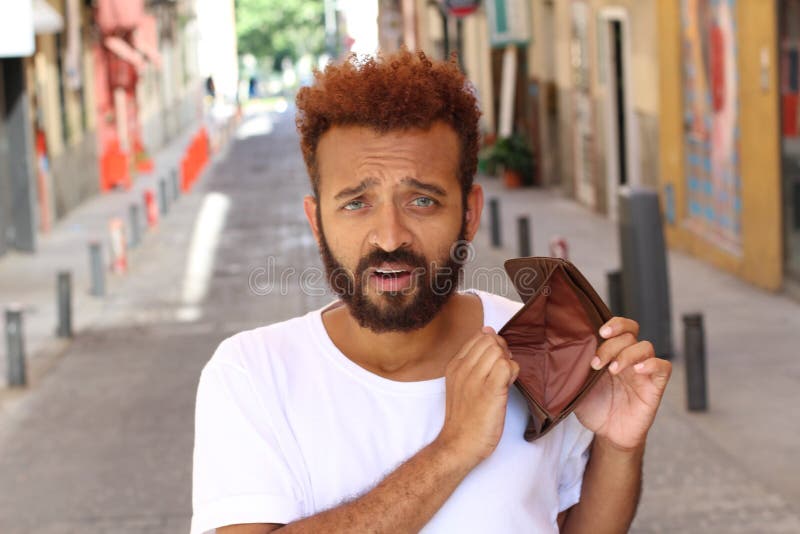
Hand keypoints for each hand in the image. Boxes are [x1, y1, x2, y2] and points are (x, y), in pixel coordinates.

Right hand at [435, 326, 519, 468]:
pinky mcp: (490, 390)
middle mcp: (463, 368)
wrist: (460, 443)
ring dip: (508, 364)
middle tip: (502, 373)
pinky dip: (512, 374)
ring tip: (503, 382)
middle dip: (503, 352)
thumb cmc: (464, 417)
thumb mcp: (460, 383)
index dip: (493, 346)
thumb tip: (488, 331)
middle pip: (491, 341)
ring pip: (500, 352)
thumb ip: (473, 359)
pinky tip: (507, 387)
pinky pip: (507, 366)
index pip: (479, 336)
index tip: (494, 364)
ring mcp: (475, 379)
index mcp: (455, 365)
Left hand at [574, 317, 671, 450]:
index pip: (621, 327)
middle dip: (611, 345)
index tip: (600, 332)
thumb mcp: (578, 386)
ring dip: (628, 354)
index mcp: (613, 353)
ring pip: (646, 347)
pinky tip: (637, 371)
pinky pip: (663, 367)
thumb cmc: (594, 407)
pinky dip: (651, 364)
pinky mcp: (655, 387)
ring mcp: (643, 371)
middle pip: (630, 335)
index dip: (615, 324)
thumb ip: (574, 369)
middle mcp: (629, 358)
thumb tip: (558, 355)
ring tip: (612, 370)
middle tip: (596, 363)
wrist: (608, 434)